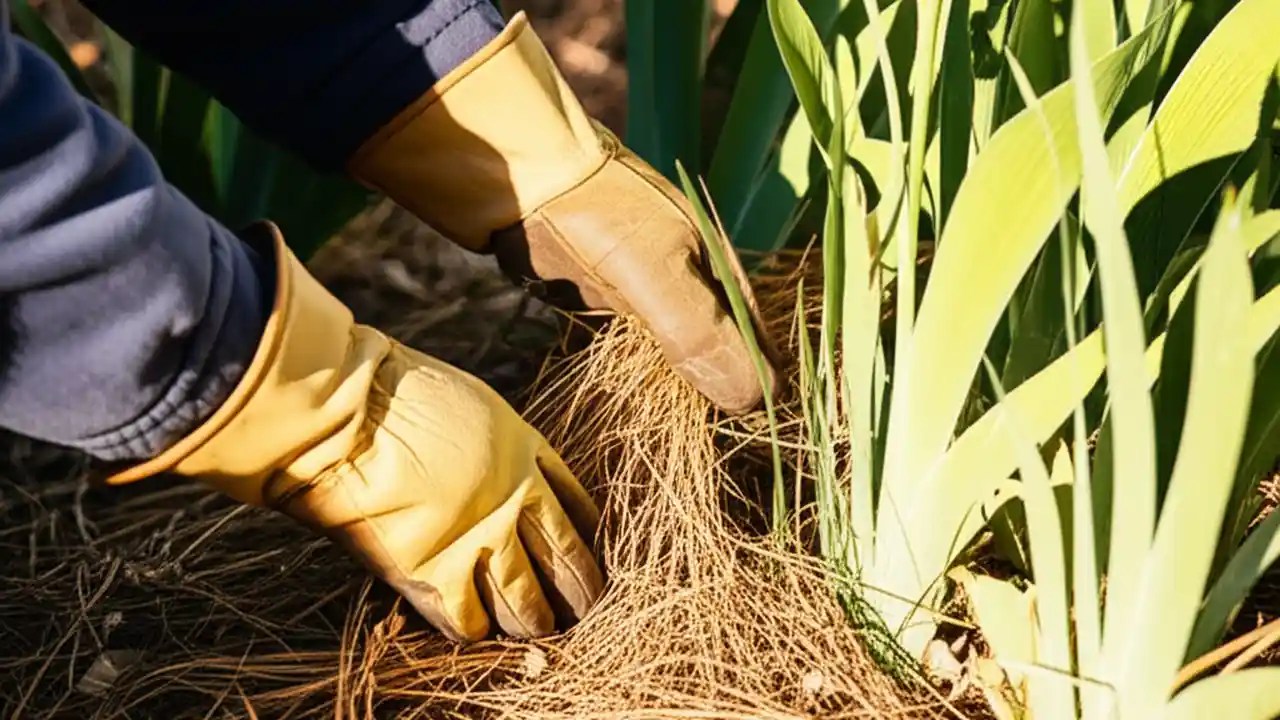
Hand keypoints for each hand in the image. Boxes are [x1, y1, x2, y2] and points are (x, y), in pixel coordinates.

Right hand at [106, 223, 602, 640]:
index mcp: (525, 451)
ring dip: (535, 620)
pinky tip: (477, 631)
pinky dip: (474, 629)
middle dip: (578, 589)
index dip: (585, 533)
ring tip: (541, 631)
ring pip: (524, 598)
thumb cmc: (394, 395)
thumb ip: (493, 443)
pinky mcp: (435, 572)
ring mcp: (478, 538)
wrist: (346, 413)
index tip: (588, 547)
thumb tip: (495, 465)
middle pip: (564, 558)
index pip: (575, 503)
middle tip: (584, 608)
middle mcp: (514, 500)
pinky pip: (468, 618)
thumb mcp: (470, 406)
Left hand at [349, 10, 776, 414]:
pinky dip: (636, 369)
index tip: (746, 432)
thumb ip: (700, 336)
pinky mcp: (607, 292)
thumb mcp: (655, 274)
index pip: (757, 339)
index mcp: (718, 264)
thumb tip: (754, 403)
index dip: (756, 386)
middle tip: (705, 439)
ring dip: (673, 385)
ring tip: (669, 427)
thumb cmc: (593, 216)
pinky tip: (629, 394)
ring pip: (676, 349)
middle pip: (719, 348)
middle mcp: (691, 274)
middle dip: (714, 392)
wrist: (515, 173)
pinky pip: (635, 341)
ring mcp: (648, 283)